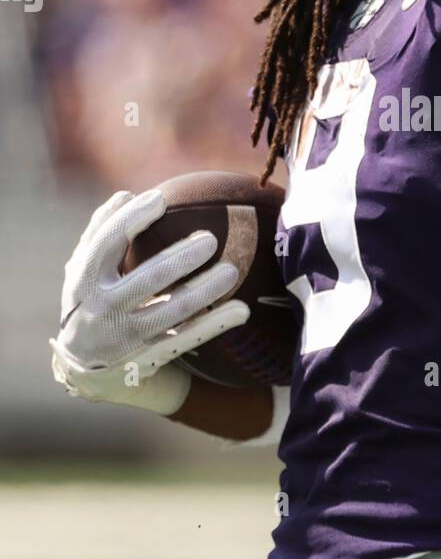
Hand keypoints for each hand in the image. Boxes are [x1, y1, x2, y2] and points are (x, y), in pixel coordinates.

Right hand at [49, 189, 249, 413]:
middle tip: (210, 239)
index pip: (106, 245)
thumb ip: (99, 231)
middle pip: (146, 281)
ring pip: (172, 312)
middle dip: (179, 260)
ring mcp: (128, 334)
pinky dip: (214, 324)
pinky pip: (187, 338)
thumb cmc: (89, 298)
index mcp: (86, 280)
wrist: (83, 363)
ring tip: (231, 271)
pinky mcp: (150, 354)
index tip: (160, 199)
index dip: (131, 220)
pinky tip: (241, 310)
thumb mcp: (81, 268)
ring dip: (204, 292)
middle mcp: (105, 308)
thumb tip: (126, 195)